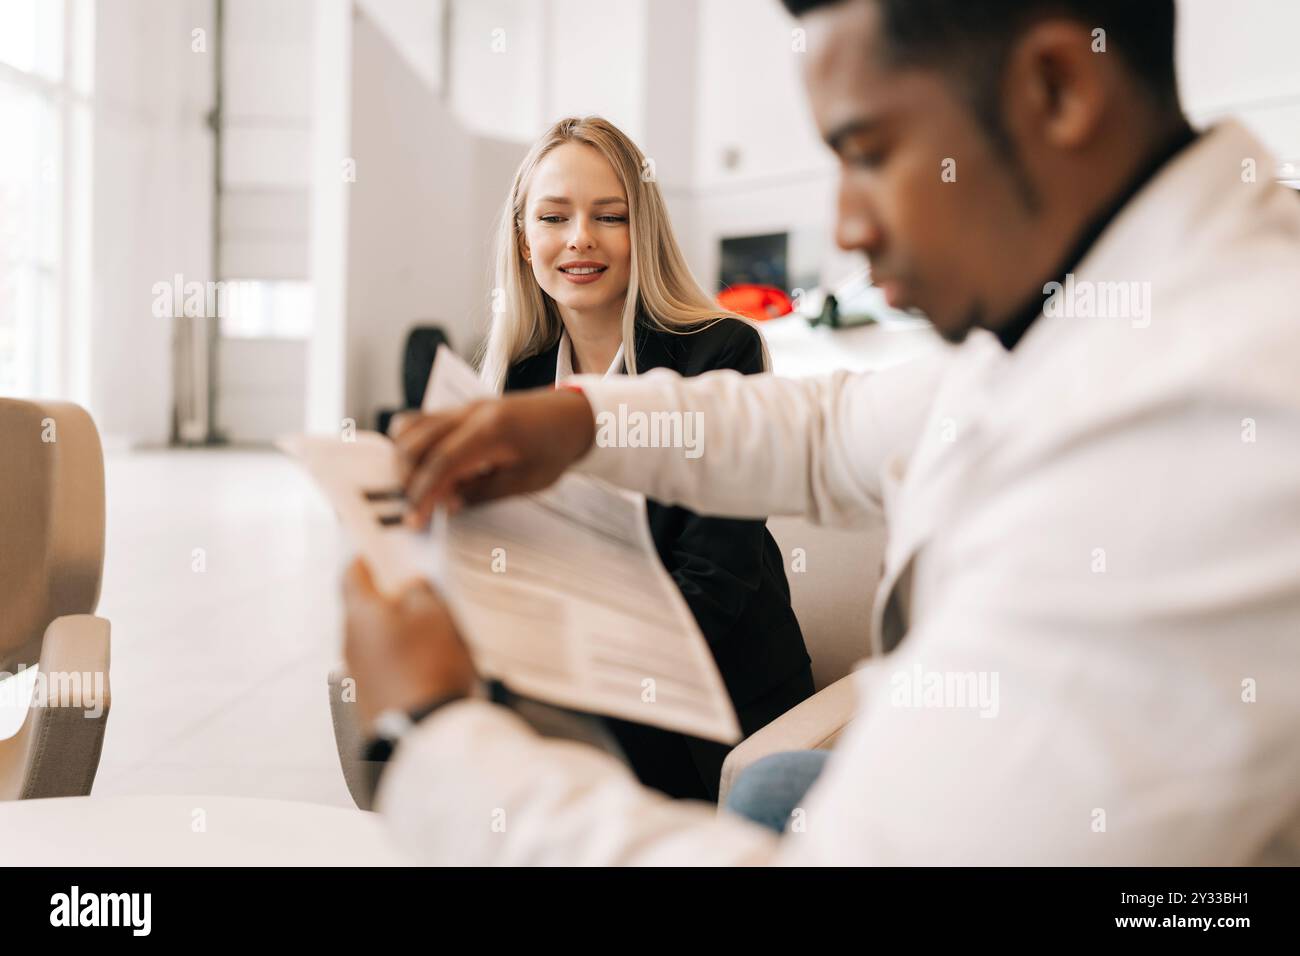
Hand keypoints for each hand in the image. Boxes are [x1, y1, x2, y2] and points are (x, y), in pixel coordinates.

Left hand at [341, 558, 477, 728]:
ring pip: (375, 640)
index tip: (372, 553)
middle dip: (389, 601)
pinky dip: (401, 662)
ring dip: (397, 634)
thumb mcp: (434, 615)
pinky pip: (383, 668)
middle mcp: (350, 641)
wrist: (421, 732)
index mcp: (360, 613)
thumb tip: (410, 588)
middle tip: (419, 595)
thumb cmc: (428, 664)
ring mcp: (356, 673)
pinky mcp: (367, 699)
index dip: (363, 561)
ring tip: (433, 637)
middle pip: (365, 610)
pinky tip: (427, 668)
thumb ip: (420, 592)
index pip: (352, 575)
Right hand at [391, 388, 595, 529]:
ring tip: (417, 488)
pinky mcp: (459, 409)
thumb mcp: (525, 481)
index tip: (415, 520)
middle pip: (416, 441)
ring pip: (410, 426)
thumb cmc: (553, 450)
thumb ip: (483, 492)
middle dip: (407, 478)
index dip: (424, 493)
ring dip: (405, 460)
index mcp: (491, 430)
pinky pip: (421, 421)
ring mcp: (462, 406)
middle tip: (415, 508)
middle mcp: (470, 412)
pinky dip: (413, 445)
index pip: (442, 461)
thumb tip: (446, 506)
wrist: (570, 416)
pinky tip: (426, 469)